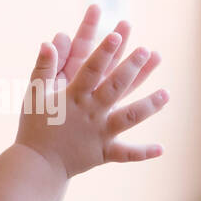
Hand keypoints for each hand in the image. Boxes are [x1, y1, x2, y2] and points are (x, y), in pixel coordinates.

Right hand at [15, 5, 167, 178]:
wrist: (36, 165)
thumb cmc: (35, 126)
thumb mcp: (34, 95)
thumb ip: (43, 68)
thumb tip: (48, 42)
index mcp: (74, 97)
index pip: (91, 69)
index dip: (104, 51)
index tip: (117, 34)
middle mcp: (91, 113)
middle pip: (115, 87)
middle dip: (132, 68)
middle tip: (147, 51)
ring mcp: (100, 133)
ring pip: (128, 117)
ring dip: (148, 106)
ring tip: (166, 94)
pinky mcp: (103, 153)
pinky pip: (126, 153)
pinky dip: (143, 152)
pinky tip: (161, 148)